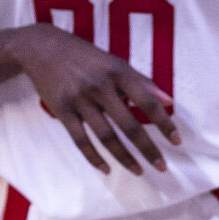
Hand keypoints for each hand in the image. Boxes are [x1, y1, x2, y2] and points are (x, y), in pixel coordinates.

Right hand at [10, 23, 180, 174]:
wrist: (42, 48)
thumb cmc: (87, 57)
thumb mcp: (115, 63)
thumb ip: (142, 82)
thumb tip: (169, 101)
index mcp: (118, 72)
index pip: (147, 101)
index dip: (164, 123)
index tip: (176, 141)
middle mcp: (100, 86)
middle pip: (128, 124)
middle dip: (147, 148)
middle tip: (162, 166)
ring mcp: (79, 100)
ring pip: (106, 136)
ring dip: (124, 157)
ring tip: (139, 171)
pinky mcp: (61, 110)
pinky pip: (80, 139)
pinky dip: (93, 156)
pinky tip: (106, 169)